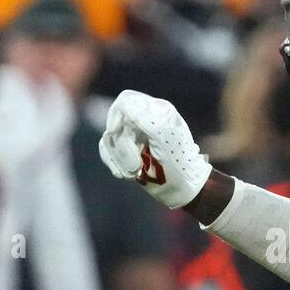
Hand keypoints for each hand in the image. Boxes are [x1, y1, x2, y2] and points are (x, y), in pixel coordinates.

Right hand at [99, 90, 211, 208]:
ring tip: (135, 173)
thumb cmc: (179, 163)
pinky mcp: (127, 150)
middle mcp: (144, 120)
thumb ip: (144, 117)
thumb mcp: (163, 137)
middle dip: (122, 147)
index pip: (125, 102)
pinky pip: (107, 150)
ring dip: (119, 159)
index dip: (116, 116)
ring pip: (110, 139)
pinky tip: (126, 175)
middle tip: (136, 166)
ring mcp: (134, 135)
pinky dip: (114, 163)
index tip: (114, 133)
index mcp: (156, 111)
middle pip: (115, 124)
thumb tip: (122, 103)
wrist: (183, 188)